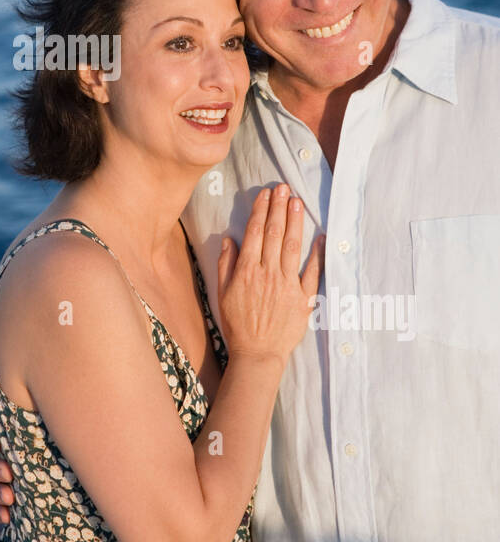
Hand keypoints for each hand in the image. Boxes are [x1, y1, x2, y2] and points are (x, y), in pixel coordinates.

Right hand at [217, 184, 323, 366]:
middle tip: (283, 187)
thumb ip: (225, 265)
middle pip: (273, 233)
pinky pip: (312, 272)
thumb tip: (229, 239)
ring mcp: (287, 285)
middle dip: (278, 208)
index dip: (260, 211)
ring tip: (296, 201)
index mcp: (247, 271)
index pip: (254, 233)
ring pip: (292, 246)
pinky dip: (317, 254)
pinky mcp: (303, 298)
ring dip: (294, 221)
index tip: (264, 194)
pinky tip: (319, 236)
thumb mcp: (222, 294)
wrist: (257, 354)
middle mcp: (267, 274)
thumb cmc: (237, 325)